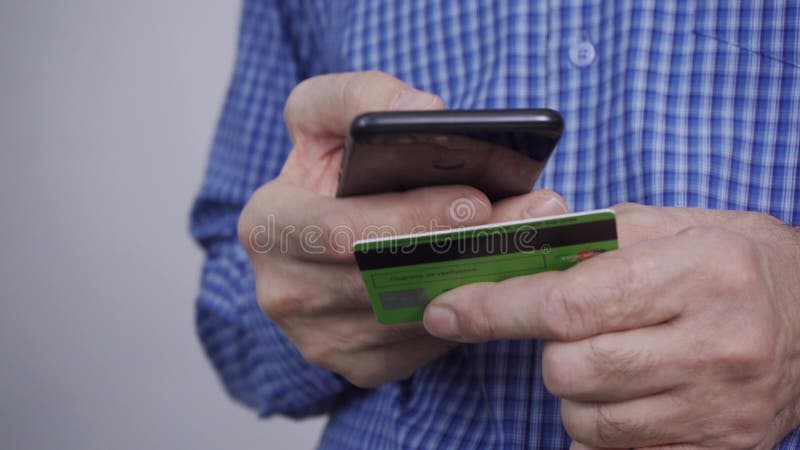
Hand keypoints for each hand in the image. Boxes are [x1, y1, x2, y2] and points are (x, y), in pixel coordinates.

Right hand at [238, 71, 566, 387]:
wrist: (313, 234)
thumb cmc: (325, 173)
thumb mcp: (321, 116)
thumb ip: (360, 96)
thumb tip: (424, 109)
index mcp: (268, 226)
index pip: (342, 232)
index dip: (411, 217)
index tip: (477, 198)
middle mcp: (285, 292)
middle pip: (391, 281)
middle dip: (469, 246)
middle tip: (534, 215)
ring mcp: (320, 339)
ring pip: (419, 317)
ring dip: (482, 279)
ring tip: (533, 239)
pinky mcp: (358, 366)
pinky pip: (428, 344)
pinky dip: (466, 310)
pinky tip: (496, 274)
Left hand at [424, 203, 799, 448]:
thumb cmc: (730, 263)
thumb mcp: (671, 226)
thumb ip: (592, 237)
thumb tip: (511, 250)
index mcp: (699, 274)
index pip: (568, 303)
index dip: (495, 309)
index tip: (448, 310)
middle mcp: (715, 346)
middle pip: (568, 369)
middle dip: (550, 349)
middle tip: (579, 329)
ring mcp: (719, 409)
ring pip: (584, 419)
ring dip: (576, 390)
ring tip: (615, 360)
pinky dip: (601, 429)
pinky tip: (632, 397)